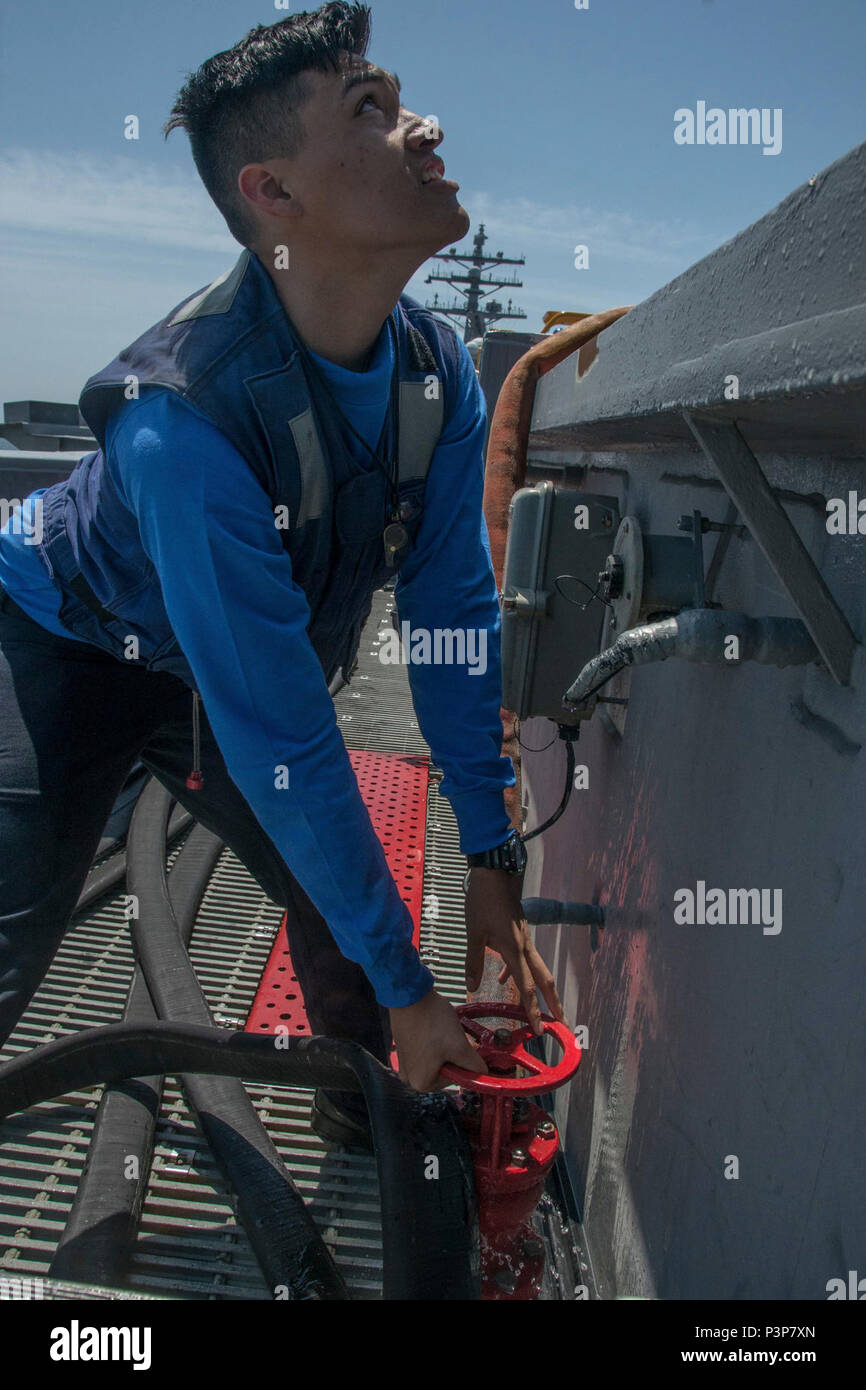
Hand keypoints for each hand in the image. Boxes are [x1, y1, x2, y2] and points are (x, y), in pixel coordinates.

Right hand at [390, 988, 487, 1091]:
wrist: (409, 995)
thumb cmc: (431, 1021)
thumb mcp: (460, 1046)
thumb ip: (474, 1066)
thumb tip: (484, 1073)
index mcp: (421, 1082)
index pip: (454, 1078)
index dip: (462, 1060)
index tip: (460, 1045)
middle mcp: (409, 1077)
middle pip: (444, 1069)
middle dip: (452, 1053)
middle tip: (450, 1036)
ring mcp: (404, 1062)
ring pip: (436, 1058)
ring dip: (444, 1046)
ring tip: (440, 1029)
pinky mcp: (403, 1048)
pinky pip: (424, 1050)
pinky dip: (433, 1040)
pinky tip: (432, 1027)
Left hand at [464, 868, 563, 1034]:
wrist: (494, 874)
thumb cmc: (483, 901)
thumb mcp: (474, 932)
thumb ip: (474, 960)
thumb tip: (471, 986)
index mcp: (515, 950)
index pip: (526, 988)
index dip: (533, 1011)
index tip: (541, 1031)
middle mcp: (525, 947)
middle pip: (544, 981)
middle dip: (553, 1004)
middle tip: (562, 1024)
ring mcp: (524, 940)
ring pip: (537, 970)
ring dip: (539, 990)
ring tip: (540, 1009)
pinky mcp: (519, 933)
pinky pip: (523, 958)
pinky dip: (517, 972)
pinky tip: (502, 978)